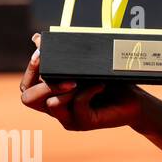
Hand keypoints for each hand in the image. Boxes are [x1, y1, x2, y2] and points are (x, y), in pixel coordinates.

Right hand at [20, 32, 142, 130]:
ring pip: (52, 104)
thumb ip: (61, 56)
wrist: (134, 100)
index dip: (31, 69)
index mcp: (49, 94)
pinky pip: (78, 106)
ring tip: (84, 78)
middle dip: (42, 81)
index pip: (26, 85)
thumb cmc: (108, 81)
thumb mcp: (84, 66)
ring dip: (67, 87)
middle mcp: (54, 107)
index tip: (41, 51)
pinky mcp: (84, 123)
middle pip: (28, 99)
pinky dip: (88, 92)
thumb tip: (37, 38)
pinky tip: (100, 84)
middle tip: (59, 69)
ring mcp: (67, 118)